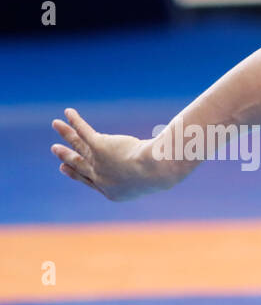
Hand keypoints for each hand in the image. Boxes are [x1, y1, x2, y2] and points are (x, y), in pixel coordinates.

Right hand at [50, 108, 184, 200]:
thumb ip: (147, 174)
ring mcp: (98, 162)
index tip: (65, 168)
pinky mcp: (99, 147)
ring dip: (67, 134)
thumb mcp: (152, 179)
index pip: (90, 181)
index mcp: (112, 192)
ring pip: (78, 145)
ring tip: (56, 124)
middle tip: (55, 149)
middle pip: (79, 164)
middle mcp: (101, 178)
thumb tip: (160, 165)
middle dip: (67, 156)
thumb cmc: (161, 176)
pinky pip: (84, 131)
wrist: (156, 171)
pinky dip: (75, 121)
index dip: (76, 174)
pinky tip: (69, 113)